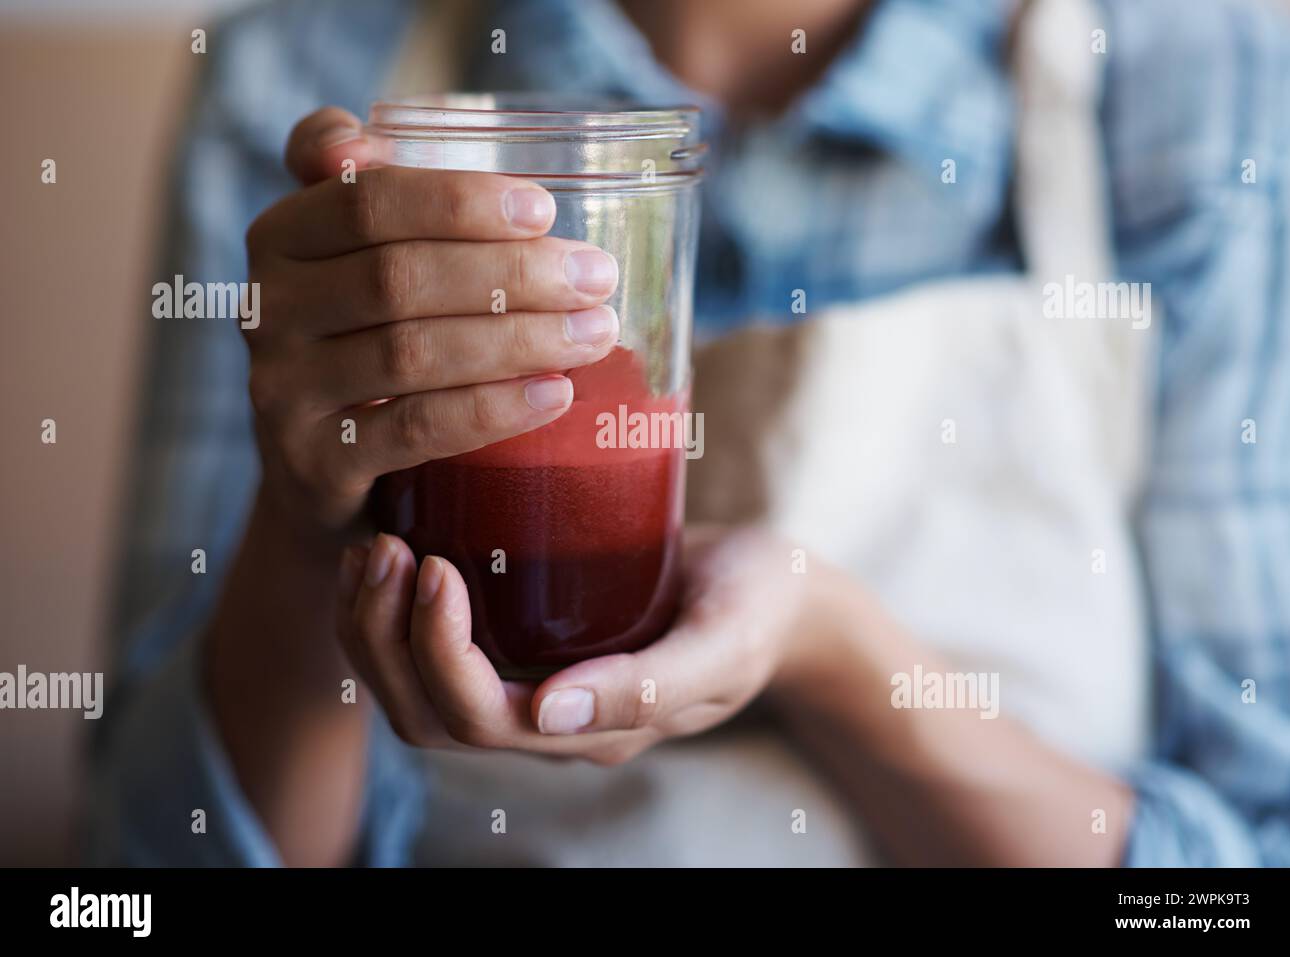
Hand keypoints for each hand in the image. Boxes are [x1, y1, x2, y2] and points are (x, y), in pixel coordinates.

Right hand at [243, 107, 620, 535]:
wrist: (320, 472)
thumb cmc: (361, 337)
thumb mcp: (355, 254)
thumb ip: (365, 187)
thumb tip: (362, 140)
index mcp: (281, 238)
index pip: (366, 203)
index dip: (457, 202)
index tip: (544, 211)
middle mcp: (269, 312)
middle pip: (398, 278)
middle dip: (511, 274)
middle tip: (596, 278)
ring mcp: (284, 395)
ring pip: (412, 354)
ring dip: (518, 340)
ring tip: (596, 333)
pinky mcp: (317, 466)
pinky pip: (416, 430)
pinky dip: (493, 409)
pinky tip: (555, 394)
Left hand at [336, 526, 824, 764]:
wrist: (777, 590)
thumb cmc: (758, 608)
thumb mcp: (722, 642)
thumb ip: (649, 685)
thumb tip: (547, 715)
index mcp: (590, 732)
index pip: (477, 718)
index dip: (436, 650)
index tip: (435, 564)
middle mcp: (548, 719)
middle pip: (427, 714)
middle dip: (386, 637)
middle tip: (381, 547)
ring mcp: (533, 682)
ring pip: (418, 688)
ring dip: (378, 624)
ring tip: (373, 544)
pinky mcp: (527, 641)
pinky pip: (437, 645)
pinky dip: (398, 605)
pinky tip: (398, 539)